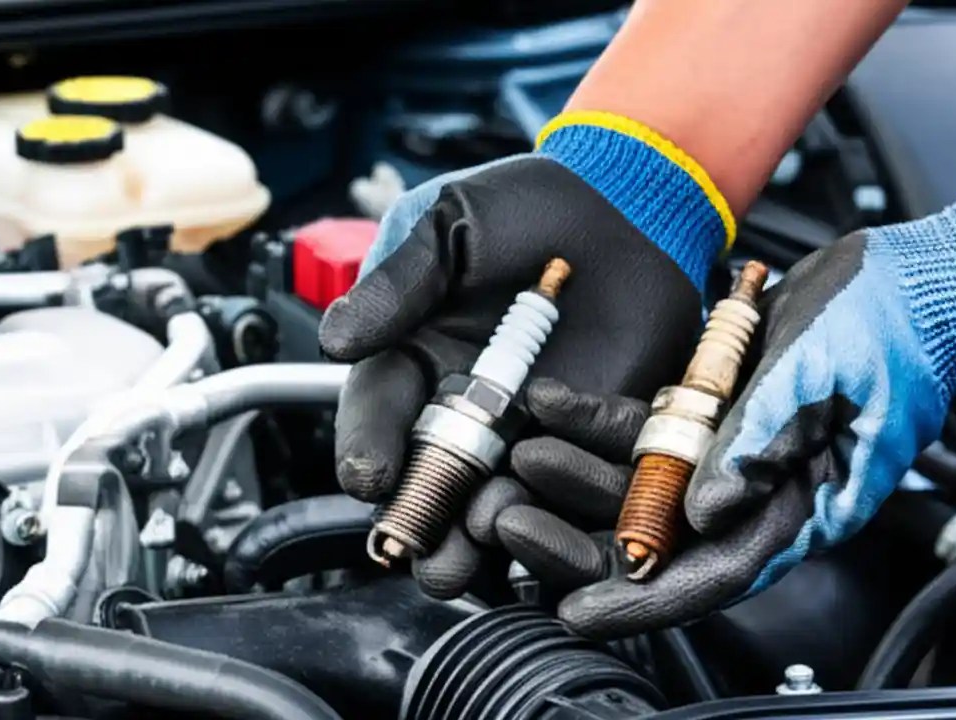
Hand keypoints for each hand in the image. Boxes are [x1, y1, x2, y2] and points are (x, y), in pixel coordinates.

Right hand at [320, 112, 733, 597]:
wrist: (620, 201)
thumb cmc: (520, 205)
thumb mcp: (445, 225)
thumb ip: (397, 282)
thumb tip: (335, 342)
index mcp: (413, 361)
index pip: (377, 417)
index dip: (368, 449)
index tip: (368, 476)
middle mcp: (462, 410)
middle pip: (428, 480)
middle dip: (418, 519)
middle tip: (414, 547)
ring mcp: (527, 431)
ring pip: (496, 502)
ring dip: (482, 532)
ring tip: (475, 545)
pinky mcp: (591, 439)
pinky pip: (573, 490)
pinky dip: (561, 510)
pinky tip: (546, 521)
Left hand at [507, 191, 955, 638]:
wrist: (914, 274)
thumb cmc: (898, 328)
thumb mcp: (827, 380)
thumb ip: (764, 442)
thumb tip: (702, 508)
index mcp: (804, 507)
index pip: (714, 572)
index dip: (642, 599)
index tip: (575, 610)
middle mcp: (761, 489)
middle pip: (661, 535)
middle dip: (584, 535)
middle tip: (516, 524)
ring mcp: (733, 449)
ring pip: (641, 481)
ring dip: (579, 472)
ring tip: (521, 455)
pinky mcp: (715, 408)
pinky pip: (646, 424)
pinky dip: (597, 418)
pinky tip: (549, 402)